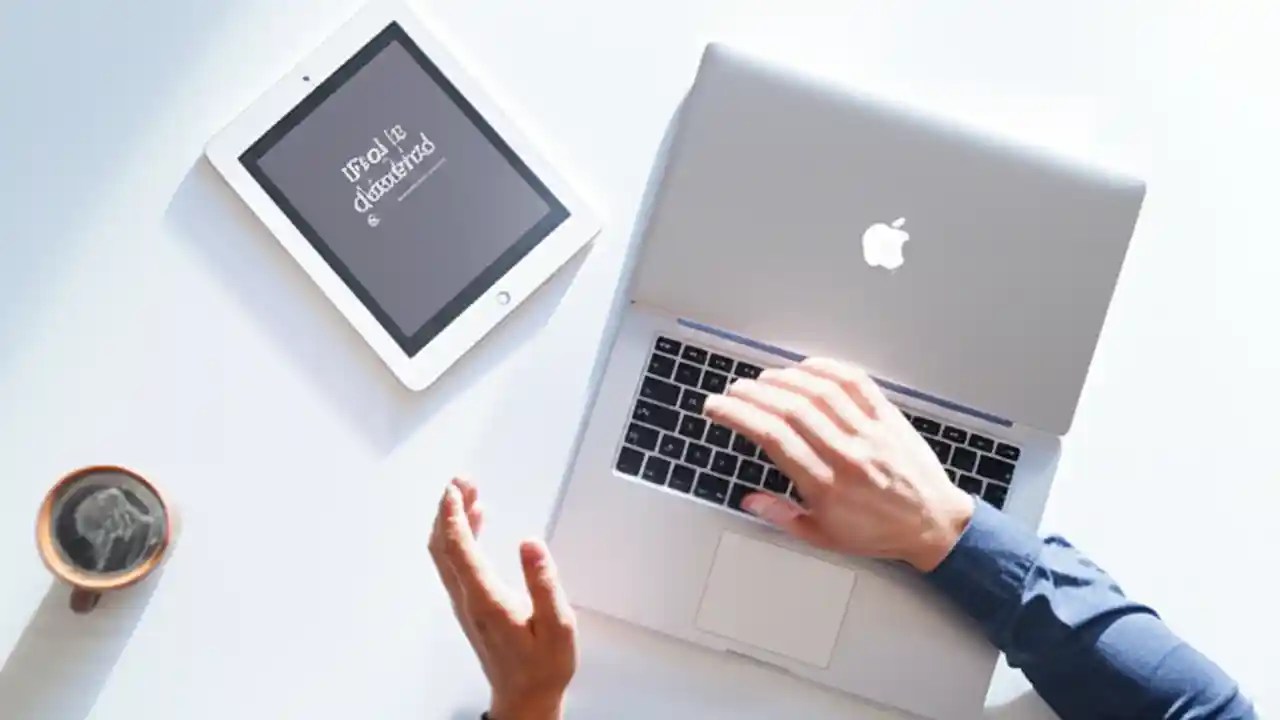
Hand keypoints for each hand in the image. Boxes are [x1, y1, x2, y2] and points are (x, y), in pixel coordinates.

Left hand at [429, 478, 576, 719]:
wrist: (526, 698)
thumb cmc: (542, 667)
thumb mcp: (557, 625)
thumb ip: (544, 583)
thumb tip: (531, 545)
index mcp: (487, 601)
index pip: (460, 549)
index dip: (454, 515)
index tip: (456, 489)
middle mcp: (468, 601)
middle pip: (443, 547)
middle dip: (447, 510)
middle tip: (460, 482)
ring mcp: (465, 604)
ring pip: (444, 554)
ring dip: (450, 521)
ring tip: (466, 494)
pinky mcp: (470, 607)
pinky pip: (454, 563)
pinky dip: (458, 536)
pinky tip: (475, 523)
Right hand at [703, 358, 973, 571]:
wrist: (933, 524)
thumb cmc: (877, 532)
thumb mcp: (823, 537)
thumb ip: (782, 517)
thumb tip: (749, 500)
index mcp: (825, 486)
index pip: (773, 438)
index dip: (738, 415)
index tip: (717, 407)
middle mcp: (846, 455)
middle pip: (790, 409)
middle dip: (752, 394)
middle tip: (733, 391)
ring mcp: (869, 432)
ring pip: (819, 391)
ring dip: (783, 378)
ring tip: (762, 379)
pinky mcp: (888, 417)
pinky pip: (855, 382)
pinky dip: (826, 368)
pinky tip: (805, 368)